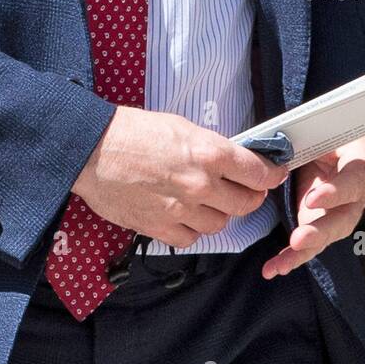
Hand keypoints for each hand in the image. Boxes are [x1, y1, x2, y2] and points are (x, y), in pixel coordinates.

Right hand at [71, 106, 288, 247]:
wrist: (90, 150)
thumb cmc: (130, 131)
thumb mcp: (179, 125)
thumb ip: (209, 146)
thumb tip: (231, 160)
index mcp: (208, 152)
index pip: (258, 173)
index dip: (271, 173)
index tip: (273, 173)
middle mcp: (201, 185)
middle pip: (246, 203)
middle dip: (249, 195)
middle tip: (244, 188)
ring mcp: (182, 211)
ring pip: (221, 224)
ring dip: (219, 212)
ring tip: (206, 199)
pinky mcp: (161, 228)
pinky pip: (192, 238)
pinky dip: (193, 228)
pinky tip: (184, 213)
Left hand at [260, 134, 364, 278]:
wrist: (333, 141)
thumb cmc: (328, 130)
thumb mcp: (323, 126)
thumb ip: (308, 137)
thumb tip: (278, 145)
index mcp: (361, 162)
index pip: (354, 180)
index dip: (336, 192)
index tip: (312, 199)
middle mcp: (356, 193)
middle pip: (344, 217)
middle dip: (320, 230)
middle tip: (299, 238)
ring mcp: (341, 212)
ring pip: (328, 235)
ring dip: (305, 251)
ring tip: (282, 263)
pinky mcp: (324, 223)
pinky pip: (312, 243)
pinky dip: (293, 257)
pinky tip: (274, 268)